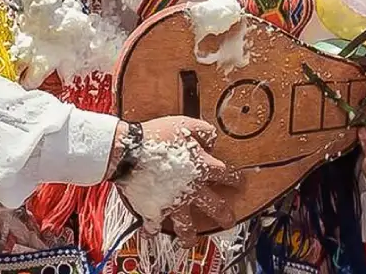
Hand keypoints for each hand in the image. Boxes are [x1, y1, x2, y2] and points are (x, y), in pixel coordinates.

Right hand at [110, 116, 240, 245]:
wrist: (128, 150)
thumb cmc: (155, 136)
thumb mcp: (185, 124)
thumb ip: (203, 131)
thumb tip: (212, 140)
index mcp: (202, 167)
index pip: (226, 175)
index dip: (234, 178)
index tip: (238, 182)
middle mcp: (192, 189)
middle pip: (215, 206)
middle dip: (224, 215)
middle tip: (228, 220)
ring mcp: (174, 202)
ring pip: (186, 225)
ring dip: (189, 235)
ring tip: (190, 240)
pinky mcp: (154, 209)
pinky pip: (153, 225)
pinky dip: (150, 230)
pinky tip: (150, 234)